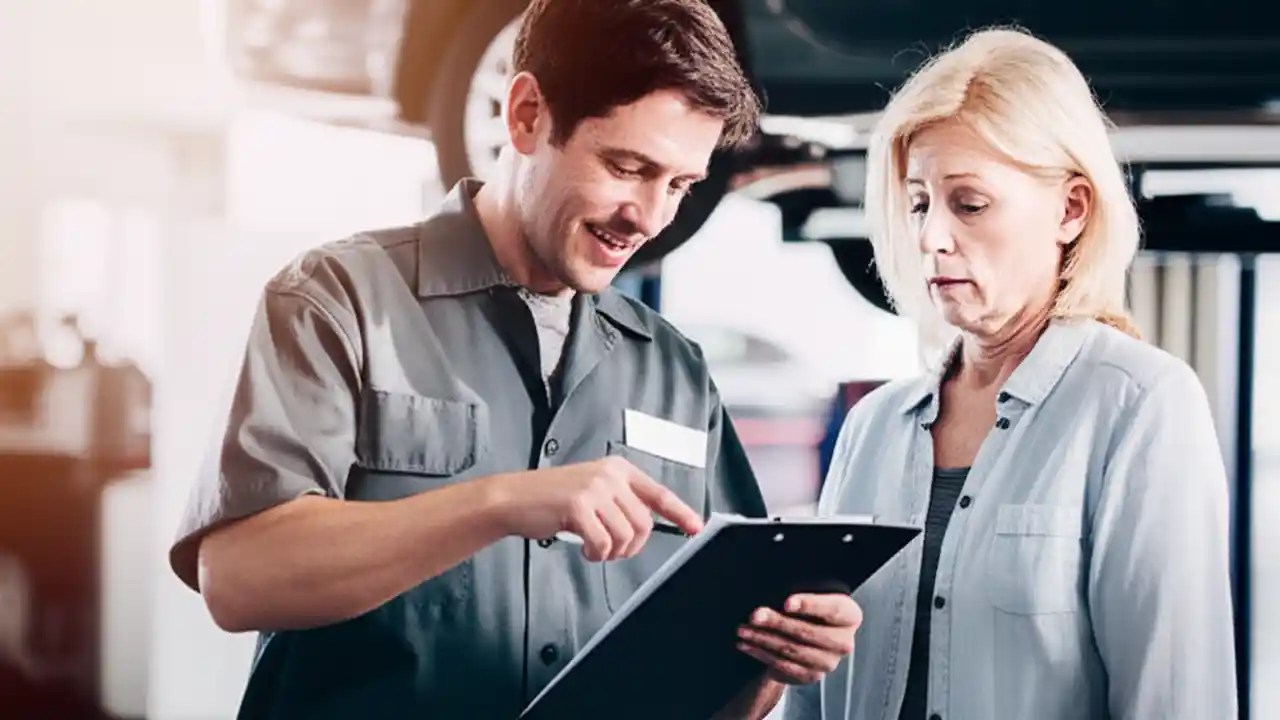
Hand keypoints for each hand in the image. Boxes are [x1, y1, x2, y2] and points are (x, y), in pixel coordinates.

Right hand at [490, 457, 703, 561]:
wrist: (513, 498)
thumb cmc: (552, 500)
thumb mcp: (592, 490)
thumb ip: (620, 501)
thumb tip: (646, 527)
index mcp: (617, 469)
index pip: (659, 493)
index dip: (680, 512)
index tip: (696, 527)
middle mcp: (610, 476)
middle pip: (643, 523)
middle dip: (632, 546)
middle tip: (611, 550)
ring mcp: (594, 489)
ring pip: (625, 536)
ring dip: (611, 552)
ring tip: (594, 547)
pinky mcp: (578, 506)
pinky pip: (603, 543)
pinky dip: (596, 554)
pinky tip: (583, 548)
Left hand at [735, 593, 861, 684]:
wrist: (806, 638)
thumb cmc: (806, 609)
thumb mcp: (809, 596)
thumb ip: (798, 597)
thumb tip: (774, 595)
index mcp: (849, 615)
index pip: (833, 609)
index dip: (809, 605)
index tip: (786, 603)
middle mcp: (844, 641)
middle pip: (808, 632)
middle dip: (777, 623)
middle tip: (755, 615)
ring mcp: (829, 662)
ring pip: (792, 649)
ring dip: (763, 639)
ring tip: (743, 629)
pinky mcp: (811, 675)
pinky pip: (783, 664)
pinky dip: (761, 653)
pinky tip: (746, 644)